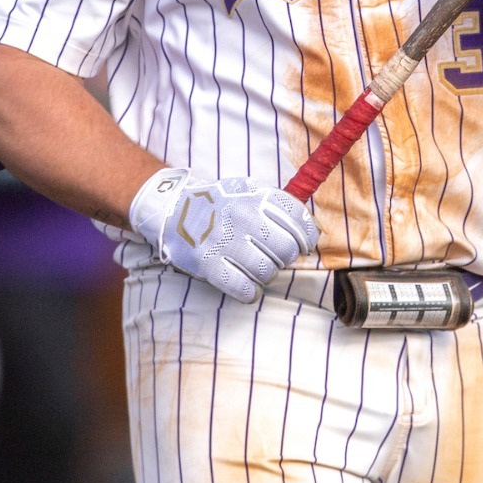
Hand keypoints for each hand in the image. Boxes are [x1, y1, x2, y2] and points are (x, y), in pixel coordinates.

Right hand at [128, 170, 318, 301]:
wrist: (172, 209)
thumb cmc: (218, 204)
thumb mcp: (247, 190)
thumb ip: (276, 205)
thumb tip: (309, 229)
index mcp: (255, 197)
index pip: (298, 219)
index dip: (308, 237)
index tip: (305, 245)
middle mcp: (242, 217)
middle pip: (287, 250)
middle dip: (286, 257)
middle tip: (277, 257)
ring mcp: (225, 241)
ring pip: (268, 272)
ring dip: (267, 274)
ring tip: (258, 268)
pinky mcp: (208, 264)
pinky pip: (244, 289)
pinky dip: (252, 291)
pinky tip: (248, 285)